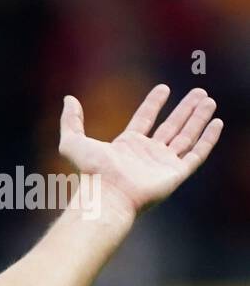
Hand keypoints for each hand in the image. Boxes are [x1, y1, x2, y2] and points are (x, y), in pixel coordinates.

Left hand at [59, 85, 222, 217]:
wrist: (107, 196)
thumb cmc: (90, 173)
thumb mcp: (73, 142)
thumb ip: (70, 121)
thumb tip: (68, 98)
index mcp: (127, 146)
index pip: (145, 119)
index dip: (154, 103)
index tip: (164, 88)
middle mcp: (147, 154)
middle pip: (171, 126)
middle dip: (185, 109)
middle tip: (199, 92)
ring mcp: (162, 164)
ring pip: (186, 136)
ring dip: (198, 118)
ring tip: (209, 100)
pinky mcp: (176, 174)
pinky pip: (196, 154)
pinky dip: (208, 139)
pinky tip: (216, 123)